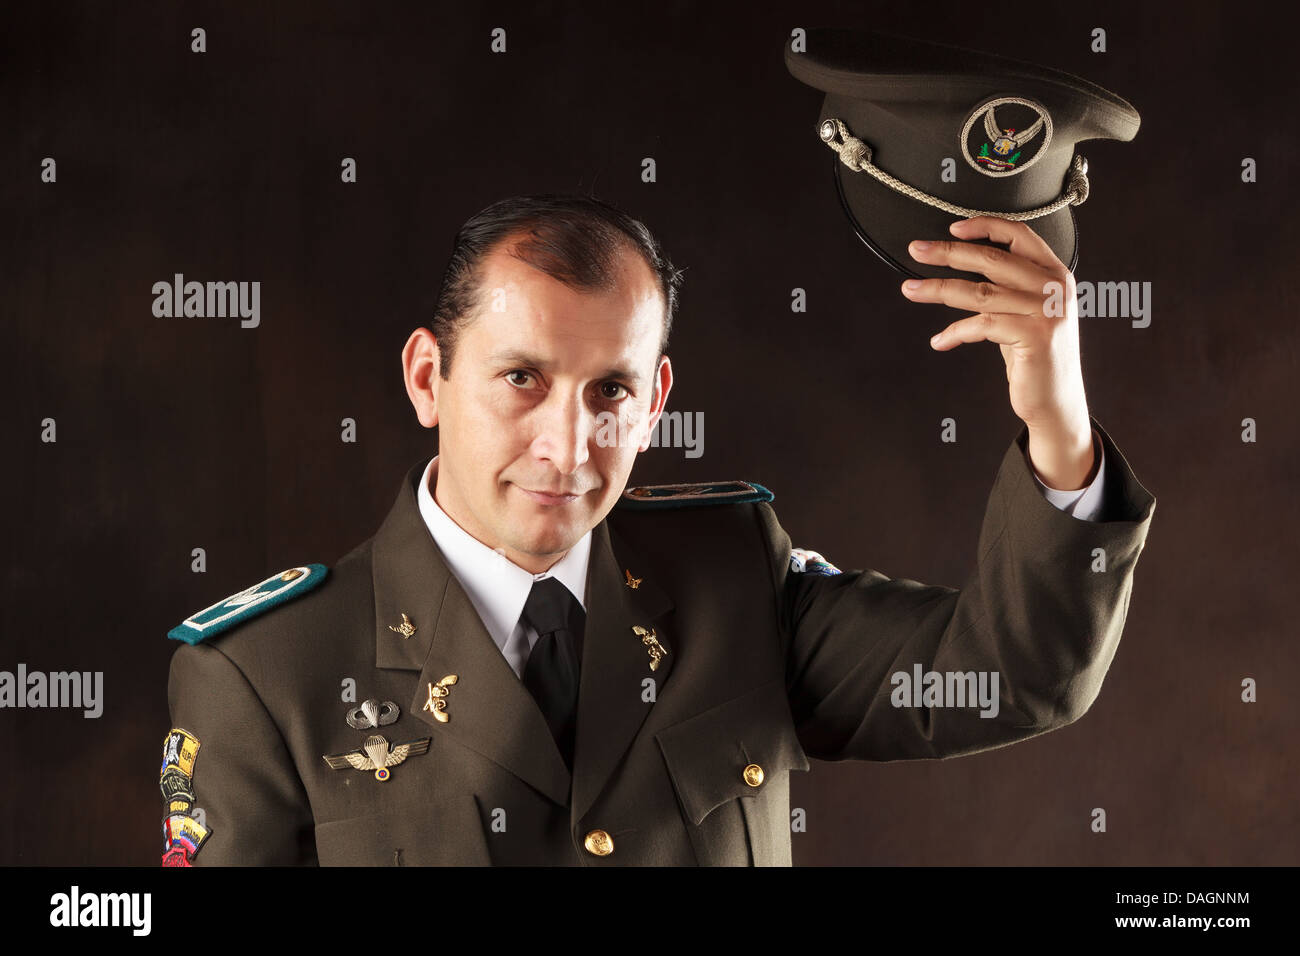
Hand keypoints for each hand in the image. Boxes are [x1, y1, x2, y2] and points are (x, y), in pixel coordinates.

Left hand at [900, 216, 1096, 489]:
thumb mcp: (1026, 312)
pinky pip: (982, 325)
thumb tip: (960, 264)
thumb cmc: (1035, 355)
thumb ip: (1007, 286)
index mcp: (1054, 273)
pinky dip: (955, 332)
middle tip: (916, 250)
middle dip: (948, 252)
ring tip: (910, 290)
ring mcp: (1046, 311)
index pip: (1019, 235)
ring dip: (938, 289)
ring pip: (980, 291)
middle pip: (991, 258)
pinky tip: (939, 342)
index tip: (951, 228)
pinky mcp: (1034, 336)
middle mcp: (1054, 287)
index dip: (984, 226)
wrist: (1056, 399)